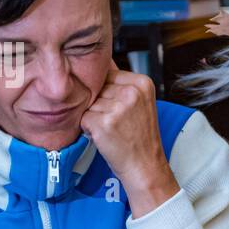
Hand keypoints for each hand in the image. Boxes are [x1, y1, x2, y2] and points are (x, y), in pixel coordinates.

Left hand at [80, 64, 178, 215]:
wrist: (145, 166)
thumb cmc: (140, 137)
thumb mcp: (140, 103)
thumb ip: (122, 84)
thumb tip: (97, 61)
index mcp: (142, 82)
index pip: (108, 73)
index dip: (108, 92)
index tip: (120, 108)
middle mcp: (131, 92)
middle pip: (97, 88)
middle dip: (100, 104)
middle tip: (117, 122)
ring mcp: (117, 107)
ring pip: (88, 102)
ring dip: (94, 116)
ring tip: (112, 130)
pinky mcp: (103, 122)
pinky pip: (83, 117)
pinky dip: (89, 128)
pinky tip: (105, 136)